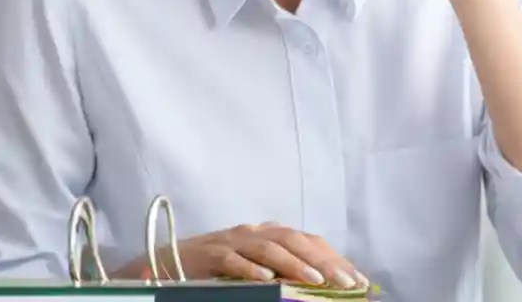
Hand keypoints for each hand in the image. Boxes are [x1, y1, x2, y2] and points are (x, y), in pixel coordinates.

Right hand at [121, 223, 367, 289]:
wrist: (161, 265)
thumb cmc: (213, 272)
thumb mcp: (253, 271)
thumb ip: (282, 275)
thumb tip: (321, 288)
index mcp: (267, 234)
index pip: (309, 241)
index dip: (335, 258)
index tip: (360, 280)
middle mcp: (252, 232)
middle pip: (294, 240)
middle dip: (324, 261)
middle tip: (348, 284)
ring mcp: (230, 241)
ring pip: (268, 246)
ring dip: (295, 264)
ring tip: (317, 282)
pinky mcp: (208, 254)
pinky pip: (231, 260)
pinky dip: (250, 269)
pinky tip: (267, 281)